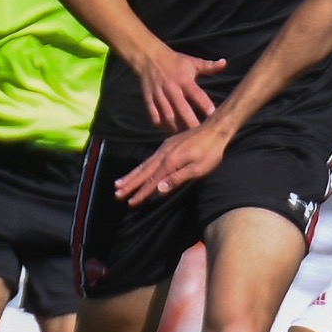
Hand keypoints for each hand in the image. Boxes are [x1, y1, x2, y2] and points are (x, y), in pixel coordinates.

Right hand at [113, 126, 228, 205]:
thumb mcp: (198, 169)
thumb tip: (158, 189)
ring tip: (119, 183)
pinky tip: (138, 171)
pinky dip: (141, 167)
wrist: (214, 129)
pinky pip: (150, 159)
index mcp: (170, 162)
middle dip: (129, 184)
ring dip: (131, 175)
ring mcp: (164, 149)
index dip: (141, 193)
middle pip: (143, 173)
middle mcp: (163, 154)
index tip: (130, 202)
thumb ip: (178, 178)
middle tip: (116, 194)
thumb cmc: (211, 152)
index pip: (152, 182)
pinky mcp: (167, 145)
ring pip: (144, 165)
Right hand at [137, 48, 227, 131]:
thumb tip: (225, 63)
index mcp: (184, 80)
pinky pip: (154, 115)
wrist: (149, 57)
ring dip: (177, 127)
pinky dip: (161, 125)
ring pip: (167, 115)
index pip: (196, 93)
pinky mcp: (149, 100)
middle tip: (200, 134)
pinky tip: (170, 133)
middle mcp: (171, 89)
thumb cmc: (175, 61)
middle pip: (181, 108)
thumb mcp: (192, 62)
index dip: (204, 104)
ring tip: (186, 138)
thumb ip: (209, 66)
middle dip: (190, 122)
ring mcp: (159, 95)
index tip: (212, 114)